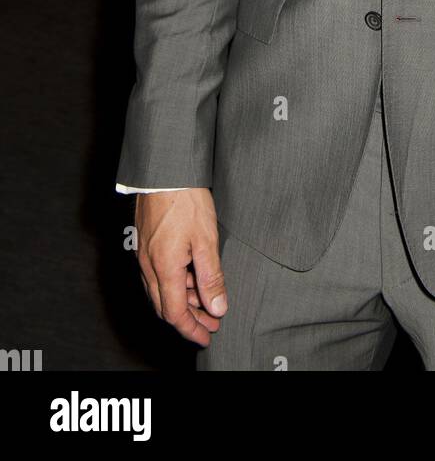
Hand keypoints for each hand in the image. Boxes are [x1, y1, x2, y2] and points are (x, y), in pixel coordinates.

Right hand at [135, 188, 226, 345]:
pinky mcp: (145, 243)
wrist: (164, 171)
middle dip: (189, 319)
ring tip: (207, 301)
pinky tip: (192, 278)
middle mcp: (148, 266)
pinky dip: (175, 284)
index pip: (175, 313)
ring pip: (161, 291)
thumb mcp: (206, 239)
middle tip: (211, 323)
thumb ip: (211, 276)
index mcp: (163, 268)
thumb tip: (217, 307)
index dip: (191, 329)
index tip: (207, 336)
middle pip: (165, 306)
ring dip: (184, 301)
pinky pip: (157, 275)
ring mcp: (144, 255)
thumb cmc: (185, 200)